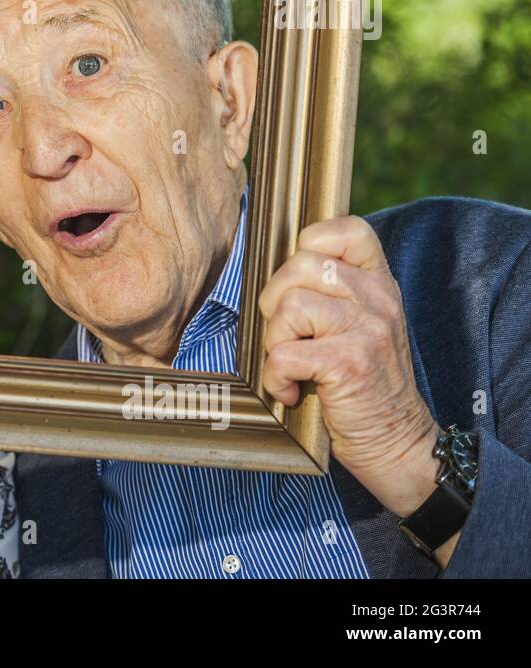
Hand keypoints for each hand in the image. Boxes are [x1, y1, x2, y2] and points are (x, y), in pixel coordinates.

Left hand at [259, 216, 443, 522]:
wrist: (398, 442)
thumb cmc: (363, 384)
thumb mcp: (360, 327)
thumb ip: (331, 293)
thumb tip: (274, 273)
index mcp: (379, 283)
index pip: (345, 229)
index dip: (309, 244)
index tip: (299, 284)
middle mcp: (378, 299)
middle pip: (298, 265)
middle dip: (275, 302)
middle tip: (288, 338)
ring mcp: (367, 329)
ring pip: (289, 305)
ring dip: (275, 339)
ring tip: (290, 363)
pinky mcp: (349, 363)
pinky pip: (284, 353)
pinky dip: (275, 377)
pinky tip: (290, 390)